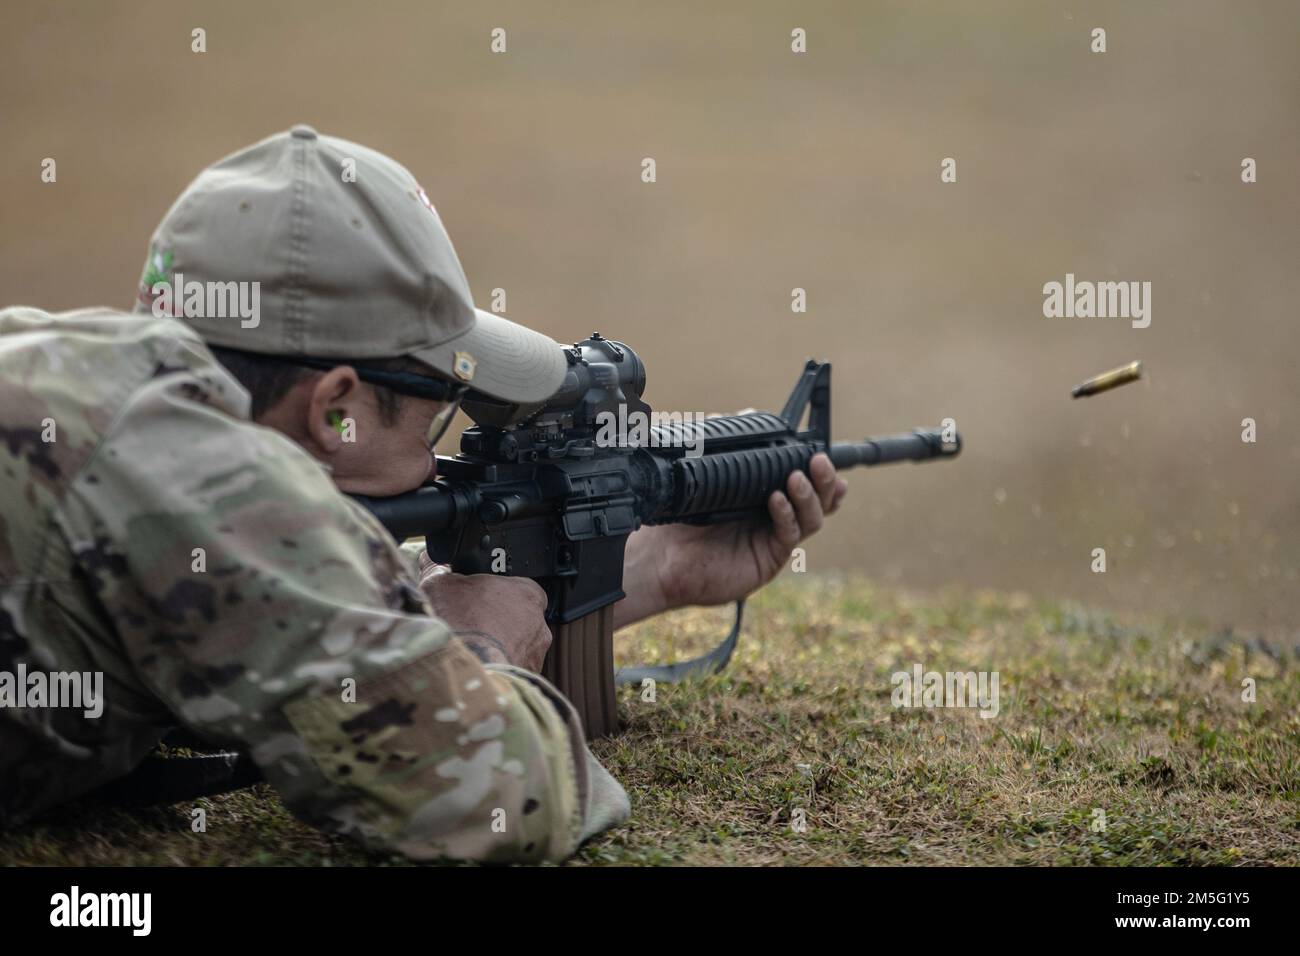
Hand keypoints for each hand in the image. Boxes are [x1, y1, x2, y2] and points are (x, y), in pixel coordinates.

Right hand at [417, 552, 551, 671]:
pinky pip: (513, 674)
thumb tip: (431, 559)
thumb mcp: (439, 584)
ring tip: (470, 653)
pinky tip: (476, 671)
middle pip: (519, 621)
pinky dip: (498, 673)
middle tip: (471, 629)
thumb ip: (438, 568)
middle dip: (498, 625)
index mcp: (526, 593)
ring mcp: (534, 657)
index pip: (519, 589)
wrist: (463, 673)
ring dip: (498, 650)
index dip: (496, 594)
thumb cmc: (458, 624)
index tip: (478, 601)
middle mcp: (539, 626)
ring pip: (517, 649)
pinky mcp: (527, 684)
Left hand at [617, 452, 847, 626]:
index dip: (821, 473)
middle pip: (819, 501)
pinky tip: (776, 500)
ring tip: (797, 477)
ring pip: (811, 518)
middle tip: (820, 460)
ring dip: (810, 495)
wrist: (663, 559)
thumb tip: (739, 416)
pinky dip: (786, 515)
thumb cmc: (680, 521)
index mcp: (766, 498)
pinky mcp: (768, 558)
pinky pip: (788, 535)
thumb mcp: (703, 479)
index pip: (806, 484)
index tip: (823, 453)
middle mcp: (776, 519)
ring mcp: (774, 539)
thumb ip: (723, 449)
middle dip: (825, 480)